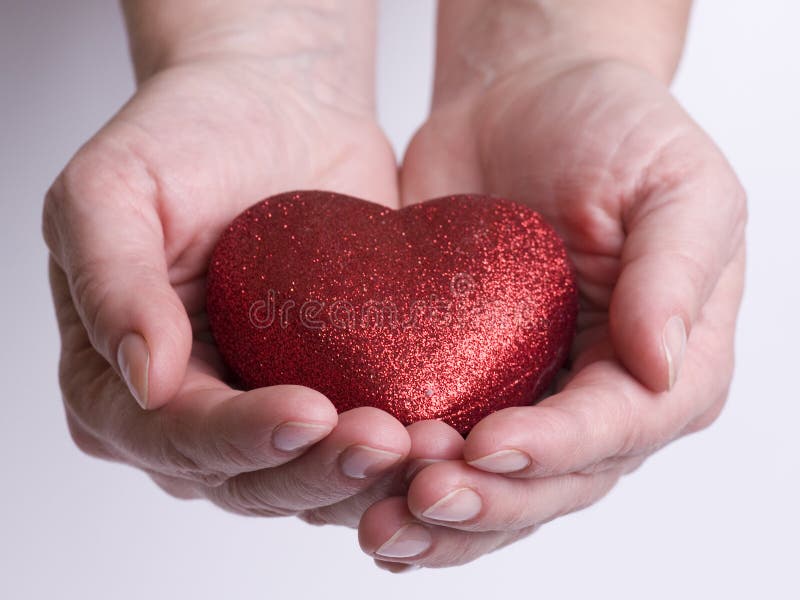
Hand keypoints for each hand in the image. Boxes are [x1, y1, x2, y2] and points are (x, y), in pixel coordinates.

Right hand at [43, 2, 420, 525]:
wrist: (277, 107)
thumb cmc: (185, 135)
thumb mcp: (112, 186)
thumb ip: (110, 279)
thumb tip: (143, 378)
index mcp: (113, 381)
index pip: (173, 436)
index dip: (240, 437)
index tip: (312, 412)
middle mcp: (185, 413)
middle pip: (247, 479)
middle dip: (318, 470)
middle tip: (388, 441)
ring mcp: (257, 410)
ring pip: (308, 482)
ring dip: (370, 480)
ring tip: (433, 449)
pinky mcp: (325, 394)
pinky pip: (357, 447)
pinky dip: (399, 455)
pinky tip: (446, 437)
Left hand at [358, 3, 745, 567]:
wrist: (527, 103)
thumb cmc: (615, 132)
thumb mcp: (676, 185)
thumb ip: (676, 273)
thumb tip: (661, 363)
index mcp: (665, 366)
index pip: (618, 430)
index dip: (556, 449)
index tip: (489, 443)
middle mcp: (598, 399)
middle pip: (550, 482)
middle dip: (488, 499)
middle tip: (421, 496)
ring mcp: (528, 397)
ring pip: (492, 486)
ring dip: (439, 515)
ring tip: (378, 521)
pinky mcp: (463, 380)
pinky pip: (440, 448)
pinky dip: (402, 483)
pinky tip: (358, 503)